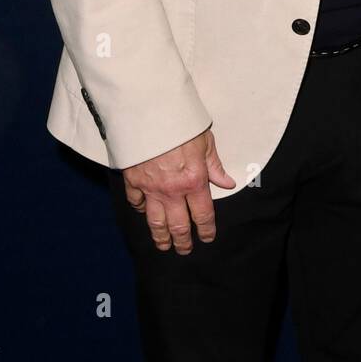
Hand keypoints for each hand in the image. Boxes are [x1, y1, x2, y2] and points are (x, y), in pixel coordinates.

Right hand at [121, 128, 235, 253]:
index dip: (206, 230)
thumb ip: (215, 166)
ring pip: (155, 221)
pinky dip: (139, 209)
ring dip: (160, 236)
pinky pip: (135, 201)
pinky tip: (142, 212)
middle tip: (185, 250)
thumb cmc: (181, 123)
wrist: (149, 111)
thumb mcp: (205, 141)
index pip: (202, 214)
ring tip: (164, 245)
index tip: (207, 237)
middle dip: (183, 241)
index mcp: (194, 180)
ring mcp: (150, 187)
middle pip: (178, 225)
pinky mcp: (132, 179)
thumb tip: (228, 183)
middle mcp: (172, 190)